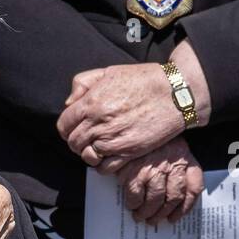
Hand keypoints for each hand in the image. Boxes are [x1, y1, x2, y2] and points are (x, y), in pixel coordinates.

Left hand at [58, 43, 210, 166]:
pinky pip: (104, 167)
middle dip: (77, 141)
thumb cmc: (144, 80)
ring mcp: (112, 139)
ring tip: (98, 146)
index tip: (75, 127)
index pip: (64, 124)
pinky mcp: (127, 152)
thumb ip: (84, 83)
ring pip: (86, 156)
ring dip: (89, 153)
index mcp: (91, 102)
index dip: (67, 127)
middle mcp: (98, 123)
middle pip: (73, 142)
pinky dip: (102, 164)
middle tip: (87, 138)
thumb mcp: (109, 71)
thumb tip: (70, 102)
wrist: (175, 93)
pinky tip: (108, 156)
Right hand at [100, 135, 203, 222]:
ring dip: (148, 213)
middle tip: (155, 220)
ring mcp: (153, 168)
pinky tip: (132, 205)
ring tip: (142, 217)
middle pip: (174, 197)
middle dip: (164, 213)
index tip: (176, 217)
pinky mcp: (133, 171)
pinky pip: (136, 195)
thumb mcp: (172, 144)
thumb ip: (178, 164)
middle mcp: (172, 164)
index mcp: (185, 158)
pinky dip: (134, 204)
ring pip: (155, 200)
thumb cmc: (152, 136)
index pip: (194, 188)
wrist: (132, 119)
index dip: (186, 207)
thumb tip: (176, 195)